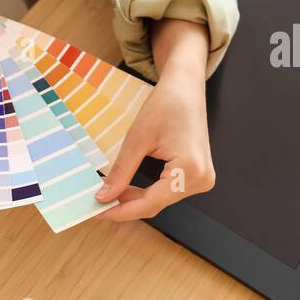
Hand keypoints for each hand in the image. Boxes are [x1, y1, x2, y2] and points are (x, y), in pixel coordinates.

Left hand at [94, 57, 214, 220]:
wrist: (186, 86)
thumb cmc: (166, 104)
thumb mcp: (138, 138)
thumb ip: (121, 171)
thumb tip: (104, 197)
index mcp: (190, 170)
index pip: (151, 203)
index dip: (121, 211)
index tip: (97, 212)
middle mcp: (201, 179)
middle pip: (157, 203)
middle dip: (126, 205)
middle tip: (98, 204)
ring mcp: (202, 178)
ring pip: (162, 199)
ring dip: (136, 199)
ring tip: (110, 195)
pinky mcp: (197, 174)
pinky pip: (168, 190)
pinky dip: (147, 191)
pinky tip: (128, 189)